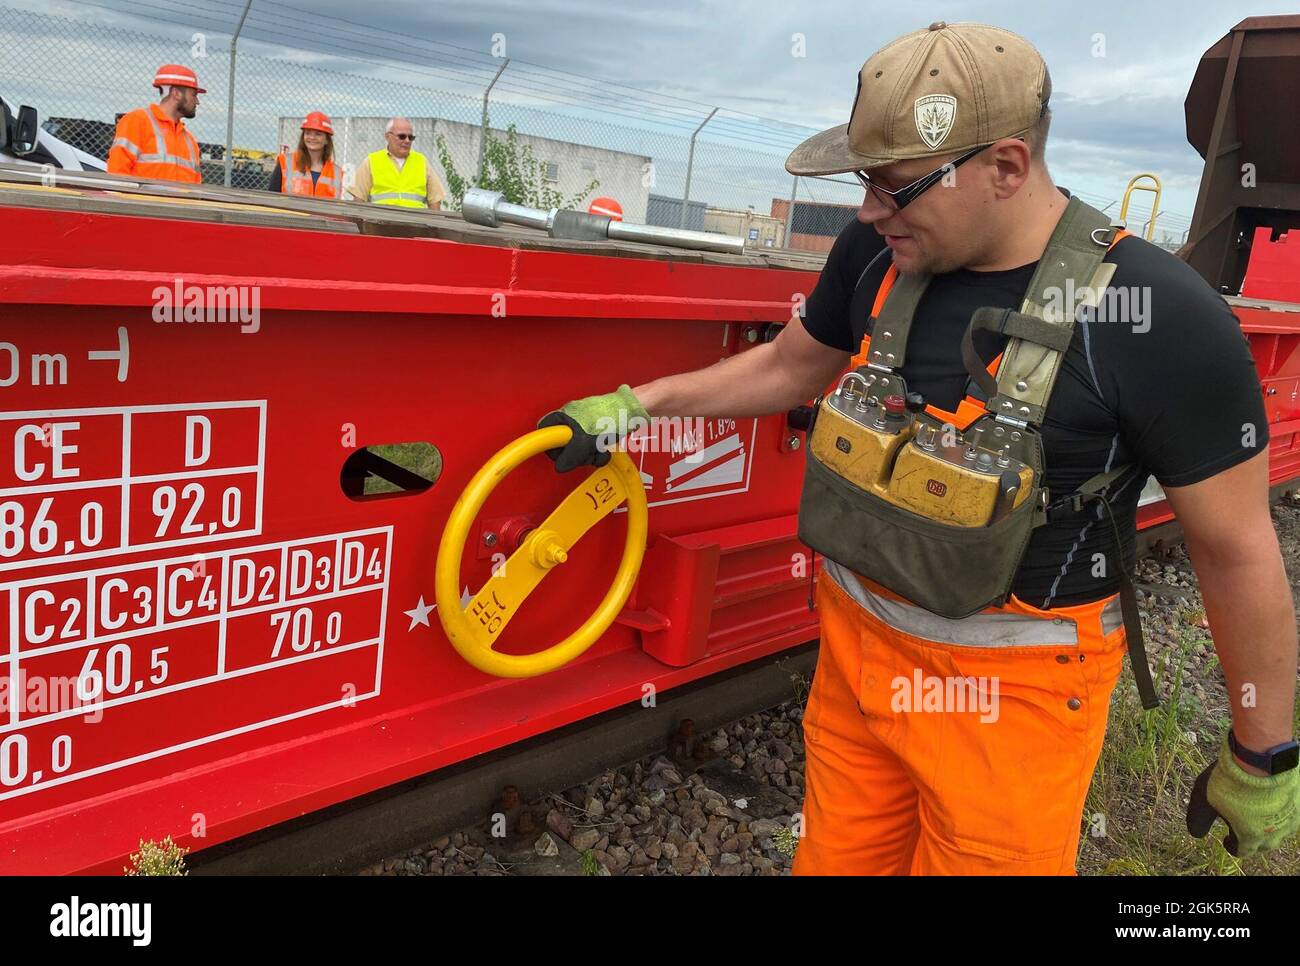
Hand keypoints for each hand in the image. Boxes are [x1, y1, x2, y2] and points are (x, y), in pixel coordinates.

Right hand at [538, 385, 647, 472]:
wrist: (635, 411)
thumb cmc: (613, 416)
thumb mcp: (588, 439)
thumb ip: (572, 454)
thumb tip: (561, 467)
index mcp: (566, 415)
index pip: (545, 430)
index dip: (550, 444)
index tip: (560, 454)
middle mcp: (573, 420)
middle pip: (563, 444)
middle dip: (575, 454)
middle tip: (586, 454)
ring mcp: (585, 427)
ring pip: (578, 449)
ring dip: (589, 456)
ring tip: (600, 452)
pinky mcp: (597, 433)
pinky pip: (591, 449)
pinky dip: (597, 454)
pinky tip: (605, 452)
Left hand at [1186, 736, 1299, 857]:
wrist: (1262, 759)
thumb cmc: (1230, 781)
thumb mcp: (1204, 800)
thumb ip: (1199, 820)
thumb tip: (1195, 834)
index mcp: (1251, 837)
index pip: (1242, 851)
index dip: (1232, 847)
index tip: (1226, 839)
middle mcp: (1275, 834)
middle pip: (1263, 844)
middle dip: (1250, 839)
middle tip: (1240, 828)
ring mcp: (1290, 819)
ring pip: (1279, 830)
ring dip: (1267, 826)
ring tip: (1256, 815)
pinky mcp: (1299, 804)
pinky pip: (1290, 814)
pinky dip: (1280, 812)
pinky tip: (1272, 802)